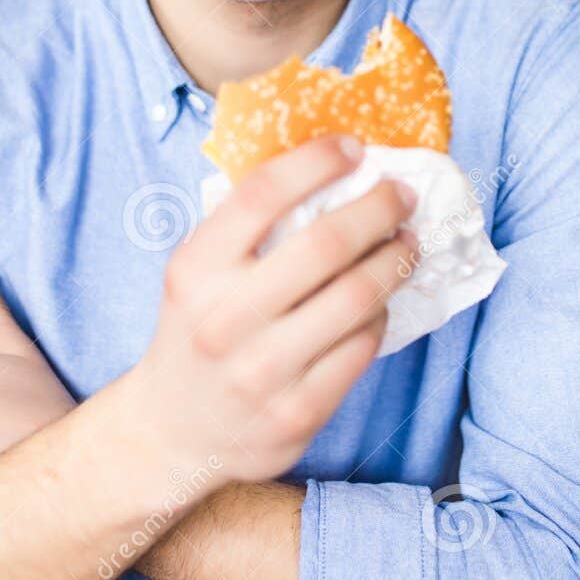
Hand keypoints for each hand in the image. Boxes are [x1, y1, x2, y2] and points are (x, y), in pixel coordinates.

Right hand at [128, 134, 418, 486]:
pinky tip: (380, 301)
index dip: (317, 161)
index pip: (262, 194)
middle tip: (401, 195)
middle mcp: (226, 318)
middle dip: (378, 208)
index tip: (353, 148)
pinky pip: (361, 347)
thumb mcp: (196, 275)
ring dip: (395, 260)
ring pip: (357, 297)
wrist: (173, 432)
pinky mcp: (298, 411)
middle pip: (326, 243)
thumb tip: (328, 170)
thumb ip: (244, 230)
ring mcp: (263, 370)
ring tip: (406, 244)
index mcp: (196, 270)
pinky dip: (380, 315)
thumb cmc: (197, 332)